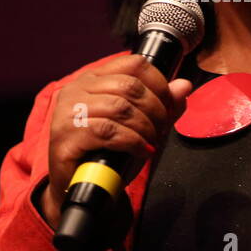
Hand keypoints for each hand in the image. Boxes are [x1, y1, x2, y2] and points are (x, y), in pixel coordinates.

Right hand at [42, 54, 192, 227]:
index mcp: (93, 79)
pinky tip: (141, 150)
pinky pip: (109, 132)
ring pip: (120, 108)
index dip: (159, 83)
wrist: (78, 186)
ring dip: (145, 127)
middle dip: (155, 109)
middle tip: (161, 128)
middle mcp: (76, 90)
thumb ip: (160, 105)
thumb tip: (183, 86)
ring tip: (151, 141)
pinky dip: (133, 142)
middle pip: (129, 86)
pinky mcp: (67, 137)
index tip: (168, 104)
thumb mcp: (137, 125)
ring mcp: (68, 112)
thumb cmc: (106, 153)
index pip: (133, 63)